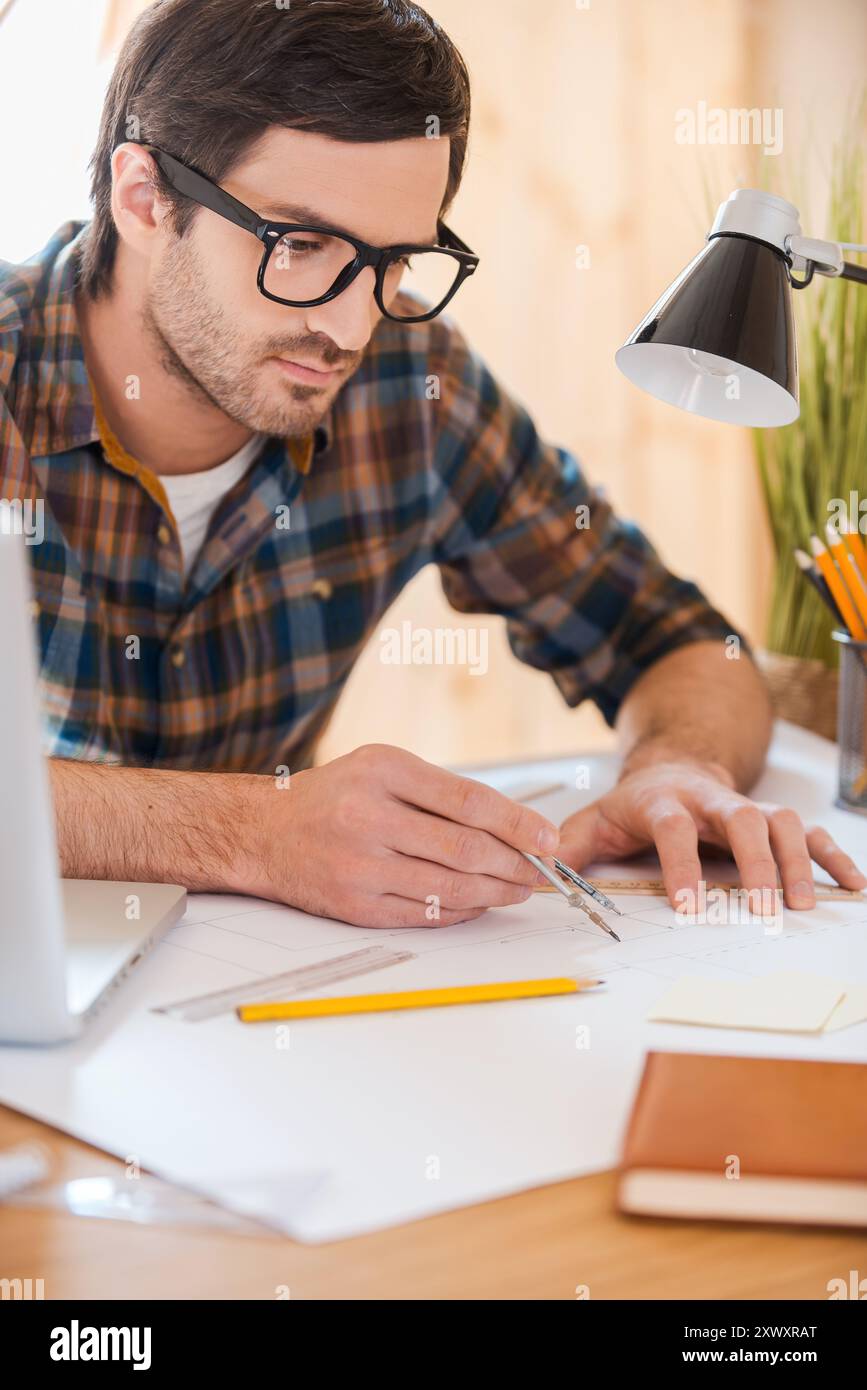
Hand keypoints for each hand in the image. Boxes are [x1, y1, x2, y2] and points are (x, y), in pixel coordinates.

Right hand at [235, 744, 558, 927]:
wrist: (263, 833)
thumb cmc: (333, 796)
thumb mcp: (382, 767)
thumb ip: (439, 791)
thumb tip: (511, 826)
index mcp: (383, 771)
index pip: (469, 801)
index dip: (518, 823)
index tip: (547, 839)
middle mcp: (370, 817)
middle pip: (465, 849)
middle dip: (514, 864)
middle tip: (539, 871)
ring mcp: (361, 865)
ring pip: (450, 888)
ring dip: (495, 892)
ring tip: (518, 889)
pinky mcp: (356, 905)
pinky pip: (425, 914)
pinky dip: (461, 911)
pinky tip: (479, 903)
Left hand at [555, 761, 866, 911]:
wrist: (673, 768)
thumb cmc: (634, 805)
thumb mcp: (595, 820)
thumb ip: (568, 847)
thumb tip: (535, 873)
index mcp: (664, 802)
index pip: (674, 828)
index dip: (682, 864)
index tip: (690, 906)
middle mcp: (711, 800)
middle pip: (741, 818)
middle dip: (756, 861)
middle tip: (766, 907)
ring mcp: (746, 806)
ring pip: (781, 821)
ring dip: (798, 860)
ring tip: (804, 904)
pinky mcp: (772, 817)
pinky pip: (811, 832)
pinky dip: (833, 856)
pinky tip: (851, 885)